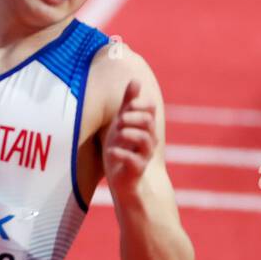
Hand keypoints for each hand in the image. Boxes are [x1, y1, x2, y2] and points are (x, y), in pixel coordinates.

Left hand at [103, 80, 157, 194]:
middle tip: (118, 121)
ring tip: (116, 135)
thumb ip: (129, 103)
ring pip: (144, 139)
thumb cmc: (123, 147)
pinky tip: (111, 151)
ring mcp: (144, 155)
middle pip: (148, 122)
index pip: (150, 109)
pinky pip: (134, 161)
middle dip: (132, 118)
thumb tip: (135, 79)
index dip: (140, 104)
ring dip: (128, 134)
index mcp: (145, 127)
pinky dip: (121, 154)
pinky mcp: (136, 170)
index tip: (128, 105)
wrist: (123, 180)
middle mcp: (149, 140)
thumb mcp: (122, 123)